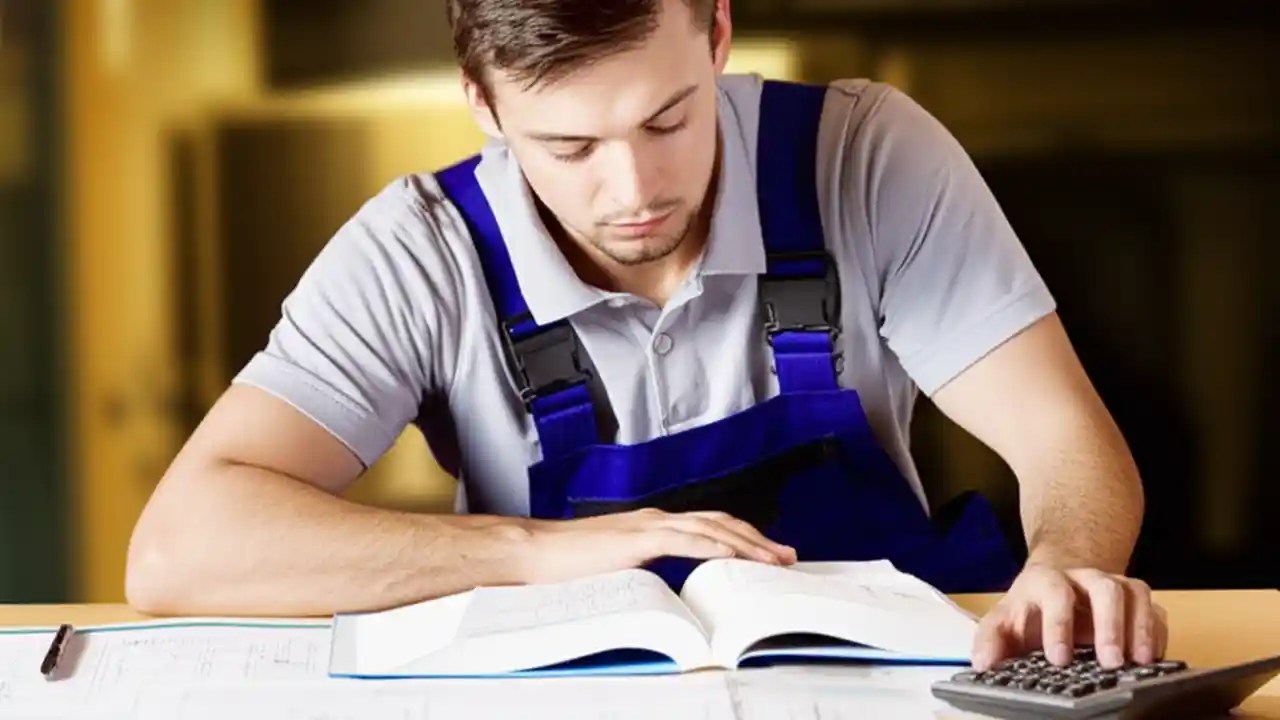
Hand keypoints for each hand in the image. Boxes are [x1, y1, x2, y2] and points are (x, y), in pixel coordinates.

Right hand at [516, 508, 796, 584]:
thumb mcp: (619, 569)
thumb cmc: (567, 565)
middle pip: (720, 523)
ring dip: (747, 543)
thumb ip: (647, 573)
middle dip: (757, 538)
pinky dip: (712, 545)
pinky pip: (683, 540)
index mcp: (652, 526)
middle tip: (787, 556)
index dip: (742, 538)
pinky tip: (734, 554)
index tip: (768, 555)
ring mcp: (647, 525)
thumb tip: (670, 595)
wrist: (534, 553)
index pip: (709, 527)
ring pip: (710, 528)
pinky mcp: (637, 538)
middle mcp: (656, 519)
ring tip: (774, 558)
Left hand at [972, 563, 1167, 671]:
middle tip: (1109, 662)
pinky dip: (1157, 632)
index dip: (1058, 625)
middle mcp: (1084, 578)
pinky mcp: (1136, 601)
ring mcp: (1114, 586)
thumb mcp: (1003, 619)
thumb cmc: (1030, 608)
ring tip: (1139, 661)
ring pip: (1134, 593)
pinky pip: (1155, 609)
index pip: (1055, 593)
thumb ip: (990, 639)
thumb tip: (983, 663)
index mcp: (1047, 580)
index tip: (1059, 658)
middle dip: (1109, 625)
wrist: (1056, 583)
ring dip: (1140, 627)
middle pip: (1104, 588)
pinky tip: (1152, 657)